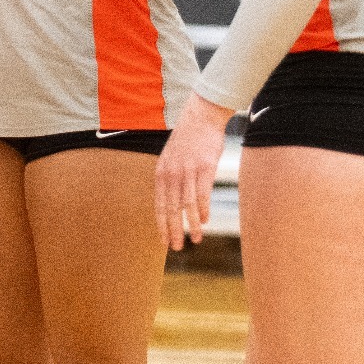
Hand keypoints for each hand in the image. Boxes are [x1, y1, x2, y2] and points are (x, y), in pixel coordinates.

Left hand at [153, 94, 232, 250]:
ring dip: (191, 225)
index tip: (164, 241)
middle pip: (171, 209)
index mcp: (161, 173)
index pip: (159, 205)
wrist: (201, 117)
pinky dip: (202, 210)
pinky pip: (202, 194)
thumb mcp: (170, 158)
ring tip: (195, 240)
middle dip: (173, 230)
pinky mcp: (204, 168)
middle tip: (176, 248)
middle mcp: (171, 173)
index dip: (161, 224)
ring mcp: (187, 171)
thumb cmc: (188, 140)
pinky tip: (204, 221)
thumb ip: (170, 179)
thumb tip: (172, 201)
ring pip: (187, 205)